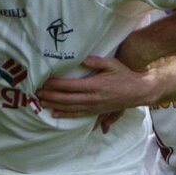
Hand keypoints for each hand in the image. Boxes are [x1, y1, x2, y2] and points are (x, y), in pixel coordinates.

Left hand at [38, 56, 158, 118]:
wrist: (138, 91)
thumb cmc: (125, 75)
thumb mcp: (112, 64)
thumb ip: (97, 61)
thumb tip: (83, 60)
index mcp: (95, 85)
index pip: (70, 86)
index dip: (56, 85)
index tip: (44, 82)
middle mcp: (92, 98)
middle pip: (67, 99)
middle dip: (51, 96)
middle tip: (37, 93)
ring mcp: (94, 107)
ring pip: (70, 108)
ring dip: (54, 106)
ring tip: (41, 103)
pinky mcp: (96, 112)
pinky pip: (78, 114)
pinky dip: (65, 114)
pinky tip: (55, 113)